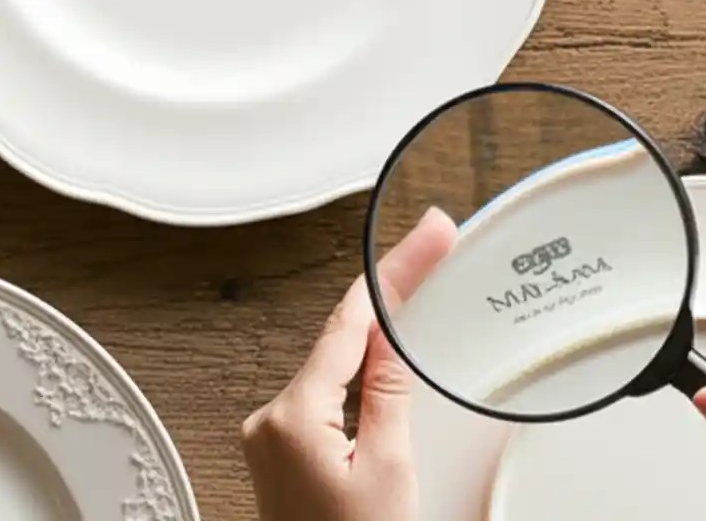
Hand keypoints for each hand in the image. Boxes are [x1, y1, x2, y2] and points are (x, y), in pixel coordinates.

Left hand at [241, 208, 455, 520]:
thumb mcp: (387, 467)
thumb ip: (387, 392)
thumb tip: (392, 334)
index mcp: (293, 416)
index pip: (352, 321)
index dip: (396, 271)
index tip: (428, 237)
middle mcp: (271, 418)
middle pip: (342, 334)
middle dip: (390, 290)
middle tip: (434, 247)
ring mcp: (274, 434)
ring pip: (336, 362)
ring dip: (379, 331)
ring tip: (421, 285)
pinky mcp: (285, 448)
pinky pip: (328, 390)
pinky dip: (362, 368)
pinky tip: (390, 349)